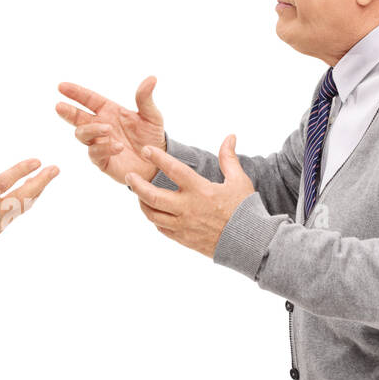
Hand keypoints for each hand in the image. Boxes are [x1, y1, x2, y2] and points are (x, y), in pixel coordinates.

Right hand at [0, 135, 59, 256]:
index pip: (4, 182)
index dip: (21, 171)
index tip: (37, 161)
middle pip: (22, 197)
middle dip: (41, 182)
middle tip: (55, 169)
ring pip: (23, 206)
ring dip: (37, 191)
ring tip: (48, 176)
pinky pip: (17, 213)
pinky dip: (28, 201)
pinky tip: (34, 190)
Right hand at [55, 76, 166, 183]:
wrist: (157, 162)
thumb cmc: (151, 136)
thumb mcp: (151, 115)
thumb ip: (145, 98)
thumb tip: (151, 78)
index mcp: (109, 111)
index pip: (88, 100)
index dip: (75, 93)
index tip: (61, 86)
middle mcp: (100, 126)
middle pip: (78, 118)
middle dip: (68, 112)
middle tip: (60, 107)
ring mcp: (99, 144)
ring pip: (83, 135)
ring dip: (92, 130)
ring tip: (107, 129)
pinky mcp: (102, 161)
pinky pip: (96, 153)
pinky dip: (105, 148)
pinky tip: (118, 146)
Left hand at [124, 135, 255, 256]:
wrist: (249, 243)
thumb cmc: (245, 210)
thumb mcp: (239, 181)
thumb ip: (229, 158)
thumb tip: (230, 136)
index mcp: (200, 191)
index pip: (173, 170)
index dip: (157, 158)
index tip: (145, 150)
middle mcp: (188, 209)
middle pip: (152, 196)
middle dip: (137, 185)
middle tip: (129, 176)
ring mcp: (183, 226)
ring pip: (152, 214)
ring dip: (142, 203)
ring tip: (139, 194)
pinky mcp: (183, 239)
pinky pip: (161, 228)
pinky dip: (155, 218)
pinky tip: (155, 211)